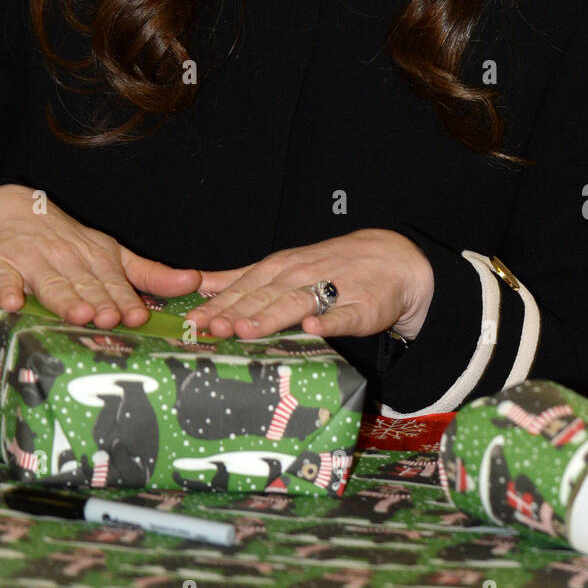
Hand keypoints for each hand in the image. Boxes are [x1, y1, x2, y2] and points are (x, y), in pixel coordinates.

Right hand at [0, 185, 199, 327]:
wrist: (5, 211)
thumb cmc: (66, 242)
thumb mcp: (109, 253)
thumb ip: (149, 273)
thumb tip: (195, 282)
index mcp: (95, 258)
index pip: (112, 281)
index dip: (124, 299)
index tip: (137, 316)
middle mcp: (66, 258)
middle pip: (83, 284)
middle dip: (98, 301)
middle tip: (110, 319)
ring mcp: (31, 262)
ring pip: (49, 283)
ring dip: (63, 298)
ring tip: (76, 314)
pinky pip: (2, 279)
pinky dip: (7, 290)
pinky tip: (12, 304)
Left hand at [182, 229, 434, 341]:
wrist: (393, 258)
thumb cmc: (330, 266)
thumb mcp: (283, 267)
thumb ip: (242, 279)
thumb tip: (198, 286)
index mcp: (280, 268)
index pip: (244, 286)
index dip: (218, 304)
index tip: (194, 321)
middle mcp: (302, 275)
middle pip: (265, 296)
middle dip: (237, 312)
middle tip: (212, 328)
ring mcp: (333, 289)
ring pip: (298, 303)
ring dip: (272, 316)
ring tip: (247, 329)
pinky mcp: (362, 307)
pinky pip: (344, 315)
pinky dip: (328, 321)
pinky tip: (313, 328)